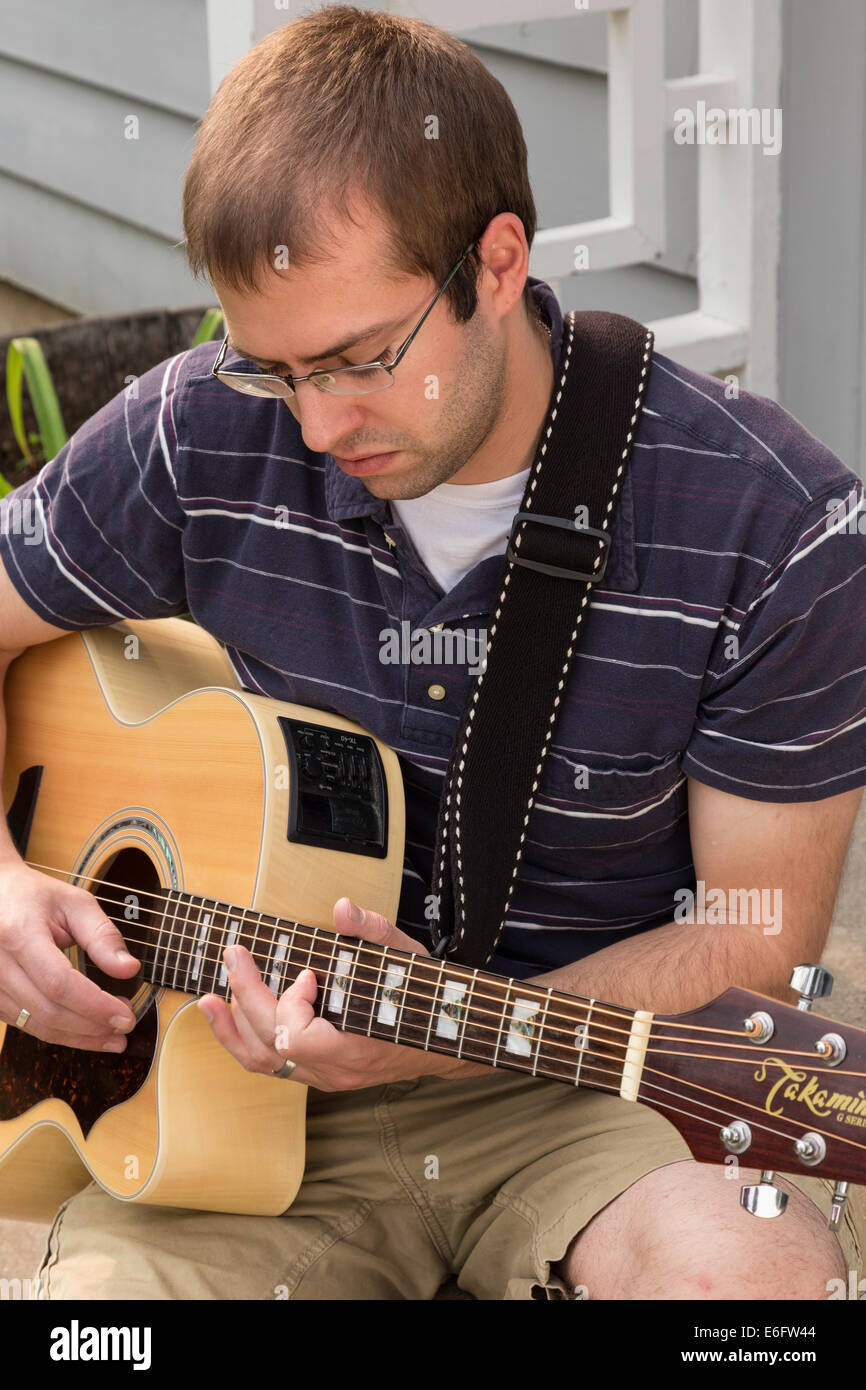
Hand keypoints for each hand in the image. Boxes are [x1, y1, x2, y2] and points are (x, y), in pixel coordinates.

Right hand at [0, 857, 138, 1048]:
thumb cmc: (31, 895)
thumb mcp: (73, 903)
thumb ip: (101, 935)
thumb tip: (128, 969)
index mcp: (18, 932)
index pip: (59, 983)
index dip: (95, 1006)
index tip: (125, 1016)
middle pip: (47, 1010)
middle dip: (91, 1027)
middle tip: (124, 1026)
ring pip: (34, 1023)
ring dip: (76, 1035)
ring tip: (109, 1034)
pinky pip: (24, 1022)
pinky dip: (56, 1030)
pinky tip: (81, 1029)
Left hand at [197, 897, 483, 1088]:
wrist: (448, 1042)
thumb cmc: (429, 1001)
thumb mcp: (409, 961)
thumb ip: (375, 934)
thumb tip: (343, 909)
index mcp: (356, 1048)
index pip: (296, 1037)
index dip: (291, 1002)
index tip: (309, 972)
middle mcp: (334, 1070)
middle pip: (270, 1045)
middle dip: (246, 995)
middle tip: (235, 955)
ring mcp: (324, 1076)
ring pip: (263, 1062)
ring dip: (230, 1028)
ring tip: (207, 998)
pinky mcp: (318, 1071)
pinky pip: (271, 1064)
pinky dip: (242, 1040)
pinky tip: (223, 1017)